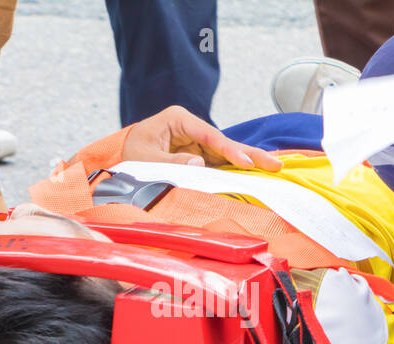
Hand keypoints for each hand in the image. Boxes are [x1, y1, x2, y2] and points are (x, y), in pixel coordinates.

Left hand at [122, 106, 283, 170]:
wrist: (118, 154)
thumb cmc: (129, 152)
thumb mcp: (144, 159)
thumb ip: (171, 162)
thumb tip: (200, 165)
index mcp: (178, 119)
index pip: (209, 136)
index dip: (230, 151)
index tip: (247, 164)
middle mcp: (191, 127)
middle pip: (223, 142)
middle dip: (249, 154)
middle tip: (275, 165)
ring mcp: (195, 140)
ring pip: (224, 152)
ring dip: (246, 162)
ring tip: (272, 168)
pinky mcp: (195, 153)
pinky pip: (216, 162)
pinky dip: (232, 169)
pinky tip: (253, 174)